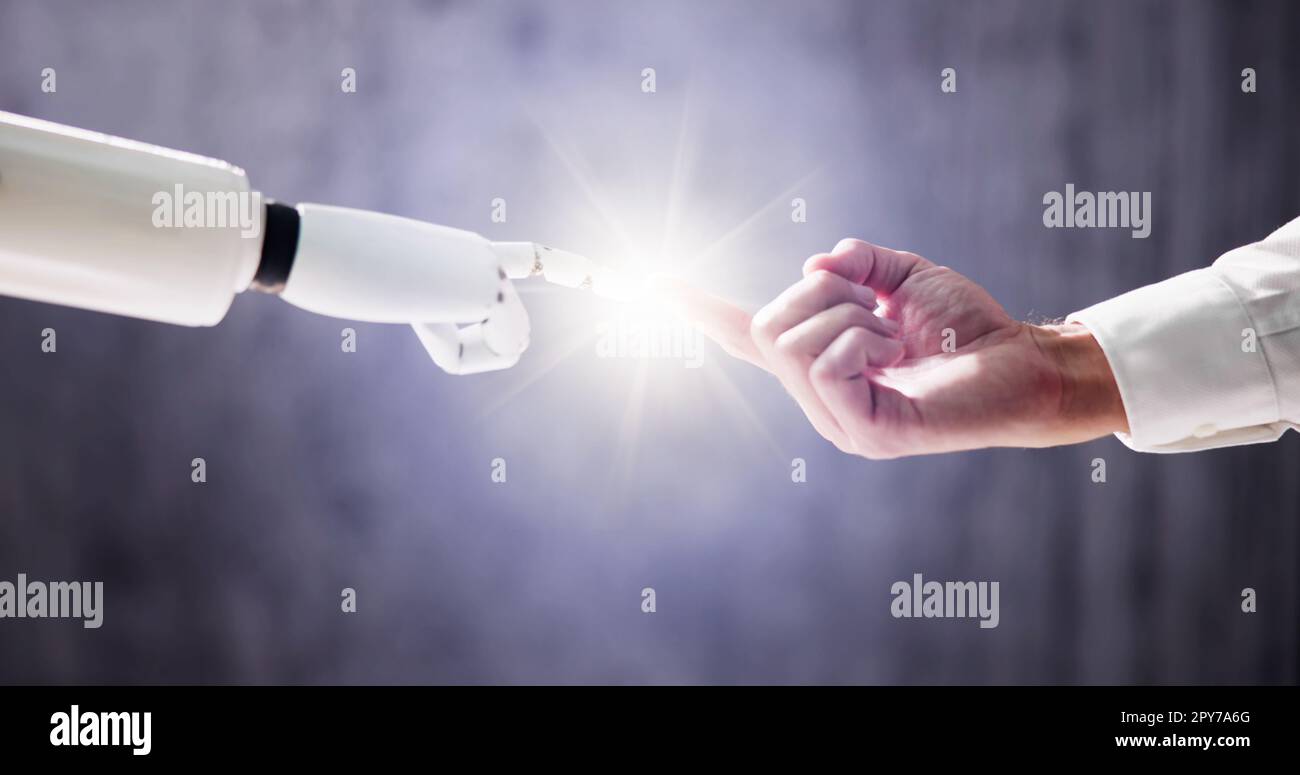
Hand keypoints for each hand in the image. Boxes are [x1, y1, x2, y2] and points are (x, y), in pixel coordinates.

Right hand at [669, 239, 1128, 457]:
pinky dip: (859, 339)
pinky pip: (825, 366)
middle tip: (875, 305)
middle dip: (822, 293)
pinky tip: (894, 352)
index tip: (651, 286)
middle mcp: (818, 399)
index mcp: (818, 365)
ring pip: (793, 342)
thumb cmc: (969, 326)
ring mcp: (837, 422)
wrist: (1024, 365)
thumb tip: (816, 264)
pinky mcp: (866, 434)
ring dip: (850, 315)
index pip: (745, 339)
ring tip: (894, 334)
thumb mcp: (905, 277)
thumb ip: (858, 265)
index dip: (698, 311)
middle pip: (768, 324)